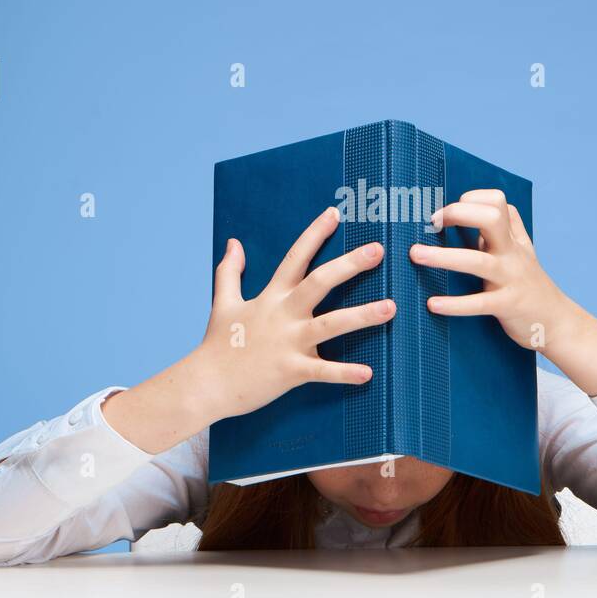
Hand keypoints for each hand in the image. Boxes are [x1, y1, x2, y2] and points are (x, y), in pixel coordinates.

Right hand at [198, 206, 393, 419]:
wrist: (205, 384)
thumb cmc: (217, 344)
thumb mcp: (222, 303)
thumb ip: (229, 272)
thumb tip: (233, 242)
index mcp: (270, 297)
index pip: (295, 258)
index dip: (314, 234)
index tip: (335, 213)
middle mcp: (283, 315)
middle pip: (319, 283)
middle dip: (349, 265)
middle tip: (378, 250)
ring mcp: (288, 343)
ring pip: (330, 325)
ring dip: (362, 316)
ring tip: (391, 307)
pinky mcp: (290, 371)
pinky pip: (323, 372)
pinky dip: (345, 373)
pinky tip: (368, 373)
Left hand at [409, 189, 569, 349]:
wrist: (558, 322)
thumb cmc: (531, 285)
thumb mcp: (523, 251)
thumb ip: (506, 229)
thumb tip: (479, 207)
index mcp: (512, 239)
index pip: (497, 201)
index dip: (471, 199)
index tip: (447, 212)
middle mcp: (512, 254)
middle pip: (491, 218)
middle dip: (459, 214)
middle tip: (433, 223)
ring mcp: (510, 279)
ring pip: (477, 261)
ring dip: (443, 257)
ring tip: (416, 255)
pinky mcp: (507, 305)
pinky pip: (479, 303)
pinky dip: (454, 304)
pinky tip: (433, 304)